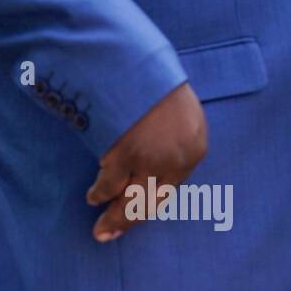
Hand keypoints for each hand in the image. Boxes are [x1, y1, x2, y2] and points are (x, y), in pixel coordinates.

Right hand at [85, 82, 206, 241]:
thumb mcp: (178, 109)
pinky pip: (110, 184)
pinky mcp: (125, 155)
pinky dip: (100, 193)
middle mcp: (178, 158)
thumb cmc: (152, 80)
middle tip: (108, 235)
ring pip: (131, 200)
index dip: (151, 203)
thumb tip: (156, 167)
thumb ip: (173, 138)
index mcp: (196, 146)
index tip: (137, 215)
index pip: (173, 186)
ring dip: (112, 215)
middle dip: (129, 221)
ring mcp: (152, 159)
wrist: (132, 56)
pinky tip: (94, 198)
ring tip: (100, 226)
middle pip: (152, 201)